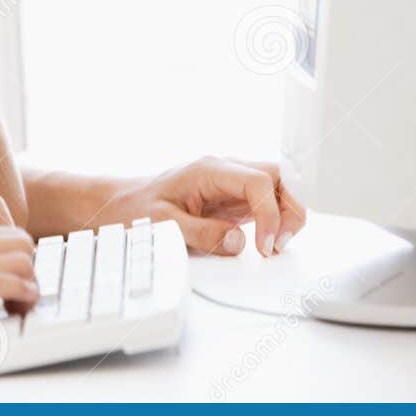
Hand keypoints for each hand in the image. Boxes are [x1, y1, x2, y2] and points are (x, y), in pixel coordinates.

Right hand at [0, 195, 35, 365]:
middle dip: (28, 265)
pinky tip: (17, 308)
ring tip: (20, 305)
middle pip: (21, 239)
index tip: (13, 280)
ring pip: (24, 256)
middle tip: (21, 294)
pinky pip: (17, 280)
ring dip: (29, 282)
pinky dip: (26, 294)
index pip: (4, 232)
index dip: (14, 257)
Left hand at [115, 156, 307, 256]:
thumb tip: (239, 243)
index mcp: (209, 169)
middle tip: (278, 244)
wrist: (125, 204)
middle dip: (289, 210)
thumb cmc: (139, 208)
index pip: (258, 181)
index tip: (265, 245)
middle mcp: (226, 170)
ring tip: (274, 245)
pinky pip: (269, 201)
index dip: (270, 213)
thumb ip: (201, 233)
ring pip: (280, 187)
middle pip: (278, 177)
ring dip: (287, 215)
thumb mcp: (163, 223)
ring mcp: (233, 182)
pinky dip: (278, 219)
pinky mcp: (236, 197)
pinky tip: (268, 240)